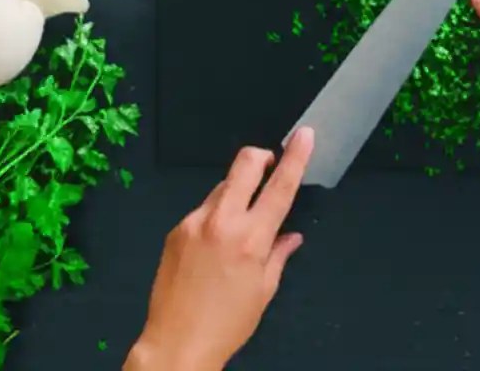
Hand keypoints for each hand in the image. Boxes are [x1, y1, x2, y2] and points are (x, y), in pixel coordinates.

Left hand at [125, 129, 314, 370]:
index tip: (303, 136)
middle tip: (269, 164)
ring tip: (239, 225)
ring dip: (236, 192)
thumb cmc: (226, 324)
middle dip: (261, 157)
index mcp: (251, 239)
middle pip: (244, 165)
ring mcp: (194, 223)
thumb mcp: (264, 290)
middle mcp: (221, 223)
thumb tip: (290, 236)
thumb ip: (279, 255)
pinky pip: (202, 210)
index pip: (280, 186)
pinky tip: (214, 245)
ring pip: (221, 187)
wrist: (176, 344)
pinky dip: (215, 216)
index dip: (296, 157)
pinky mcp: (175, 231)